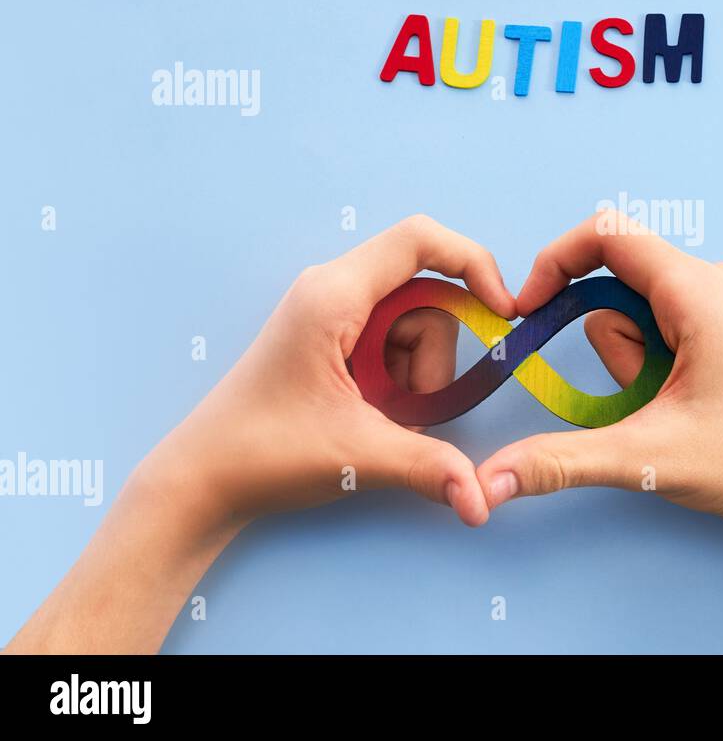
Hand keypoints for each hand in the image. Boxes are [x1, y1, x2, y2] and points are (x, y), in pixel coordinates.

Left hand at [139, 214, 516, 529]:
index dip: (473, 263)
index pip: (420, 240)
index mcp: (334, 294)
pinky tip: (369, 415)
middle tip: (403, 410)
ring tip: (376, 420)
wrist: (201, 479)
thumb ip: (430, 467)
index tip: (502, 311)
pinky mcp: (332, 338)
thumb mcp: (357, 456)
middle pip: (427, 298)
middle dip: (433, 359)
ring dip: (415, 378)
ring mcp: (332, 313)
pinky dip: (398, 383)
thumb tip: (483, 500)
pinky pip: (393, 346)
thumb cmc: (262, 453)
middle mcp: (333, 290)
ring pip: (414, 327)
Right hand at [476, 212, 722, 652]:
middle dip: (612, 348)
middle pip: (617, 285)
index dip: (552, 262)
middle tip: (645, 401)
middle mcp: (713, 281)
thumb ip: (560, 461)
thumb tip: (489, 480)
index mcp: (697, 289)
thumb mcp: (648, 458)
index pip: (605, 233)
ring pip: (639, 313)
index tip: (526, 312)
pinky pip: (664, 328)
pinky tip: (689, 406)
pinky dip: (654, 366)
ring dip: (634, 365)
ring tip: (675, 410)